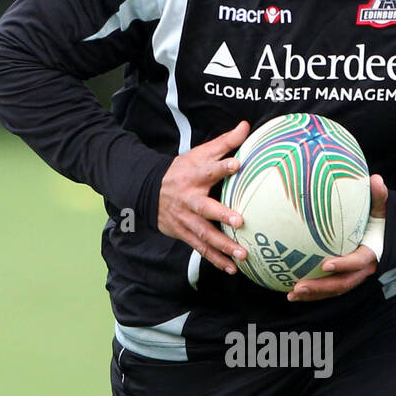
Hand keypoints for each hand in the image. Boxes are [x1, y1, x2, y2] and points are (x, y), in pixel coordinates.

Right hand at [157, 121, 249, 272]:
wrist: (149, 191)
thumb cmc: (182, 170)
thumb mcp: (199, 154)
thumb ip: (224, 142)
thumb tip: (246, 126)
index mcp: (195, 176)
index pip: (210, 169)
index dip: (223, 166)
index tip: (237, 164)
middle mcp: (190, 199)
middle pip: (206, 208)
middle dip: (222, 215)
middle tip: (240, 221)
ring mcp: (186, 219)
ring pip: (205, 234)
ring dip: (223, 246)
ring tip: (242, 254)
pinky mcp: (185, 234)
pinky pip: (201, 249)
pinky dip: (216, 260)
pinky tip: (232, 269)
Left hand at [287, 175, 387, 301]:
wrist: (390, 237)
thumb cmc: (382, 220)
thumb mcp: (383, 208)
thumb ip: (379, 196)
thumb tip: (376, 179)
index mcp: (372, 253)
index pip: (358, 262)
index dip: (344, 265)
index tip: (326, 264)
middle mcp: (363, 269)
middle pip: (342, 283)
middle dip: (321, 287)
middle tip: (299, 286)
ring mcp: (353, 276)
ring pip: (334, 290)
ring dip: (313, 294)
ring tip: (291, 294)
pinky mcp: (344, 277)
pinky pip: (328, 288)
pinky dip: (312, 291)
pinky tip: (290, 290)